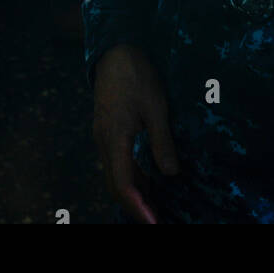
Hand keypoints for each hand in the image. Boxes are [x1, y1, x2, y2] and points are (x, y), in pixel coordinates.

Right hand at [93, 43, 178, 223]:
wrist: (114, 50)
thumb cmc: (136, 75)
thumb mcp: (155, 108)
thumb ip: (161, 142)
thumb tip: (171, 173)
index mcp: (114, 137)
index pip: (121, 183)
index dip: (137, 206)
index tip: (153, 221)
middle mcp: (103, 141)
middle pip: (114, 183)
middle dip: (134, 205)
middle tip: (156, 219)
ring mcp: (102, 135)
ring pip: (114, 173)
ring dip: (132, 192)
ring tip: (154, 206)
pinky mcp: (106, 129)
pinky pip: (115, 161)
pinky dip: (130, 175)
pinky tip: (147, 180)